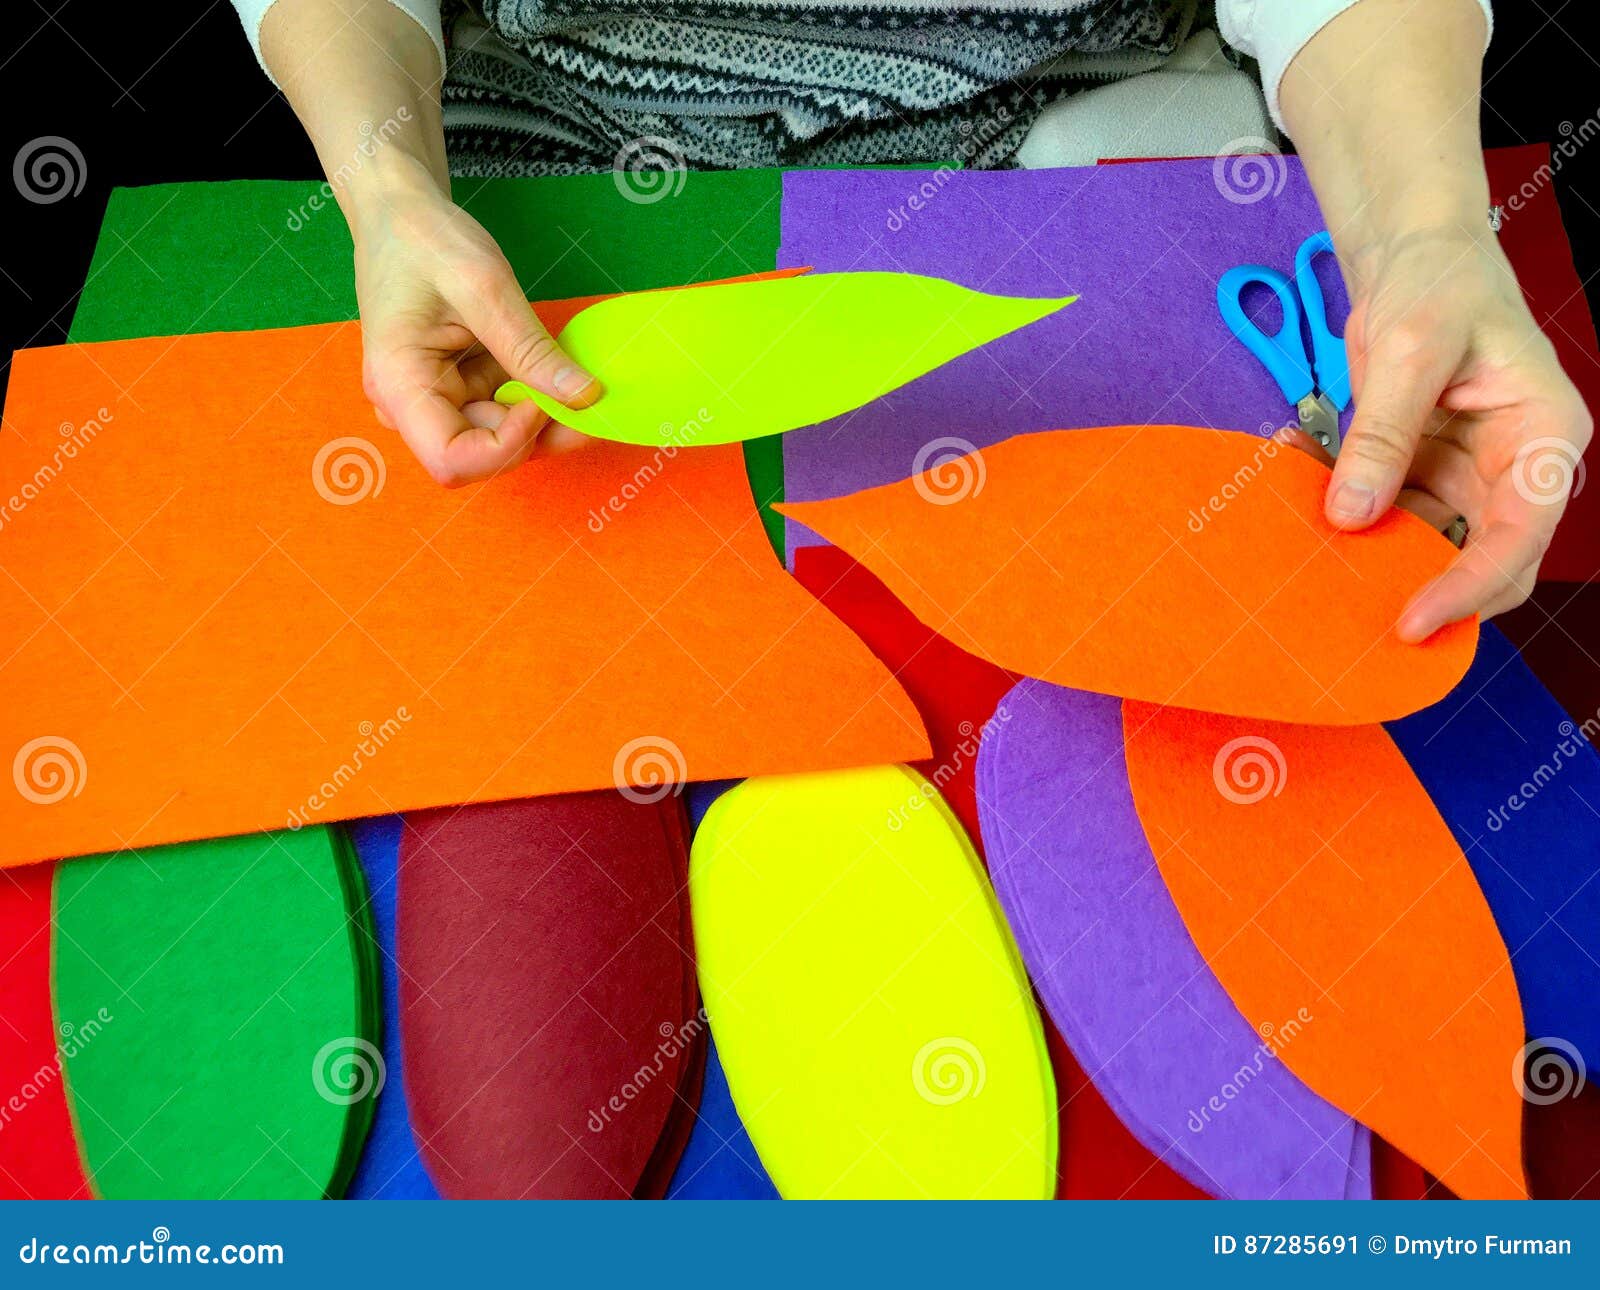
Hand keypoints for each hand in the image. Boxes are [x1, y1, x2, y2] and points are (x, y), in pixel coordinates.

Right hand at [353, 177, 600, 486]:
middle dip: (538, 433)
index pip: (453, 460)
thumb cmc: (424, 240)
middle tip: (590, 400)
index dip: (507, 446)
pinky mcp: (457, 388)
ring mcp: (433, 399)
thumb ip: (530, 349)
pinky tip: (559, 375)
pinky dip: (534, 398)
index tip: (543, 403)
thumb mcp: (484, 286)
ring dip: (543, 419)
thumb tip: (584, 397)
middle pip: (481, 454)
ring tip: (581, 387)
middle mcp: (409, 405)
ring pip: (498, 437)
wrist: (399, 214)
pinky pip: (501, 410)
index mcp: (399, 384)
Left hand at [1323, 222, 1590, 640]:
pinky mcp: (1419, 472)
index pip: (1518, 537)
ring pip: (1423, 546)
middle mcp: (1512, 469)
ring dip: (1365, 548)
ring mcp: (1464, 475)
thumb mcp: (1412, 347)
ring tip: (1306, 529)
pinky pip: (1382, 512)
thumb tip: (1351, 514)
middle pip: (1479, 561)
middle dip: (1418, 589)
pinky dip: (1339, 504)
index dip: (1468, 588)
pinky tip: (1299, 473)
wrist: (1414, 253)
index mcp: (1542, 438)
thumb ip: (1384, 433)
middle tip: (1350, 612)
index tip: (1412, 621)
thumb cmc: (1439, 281)